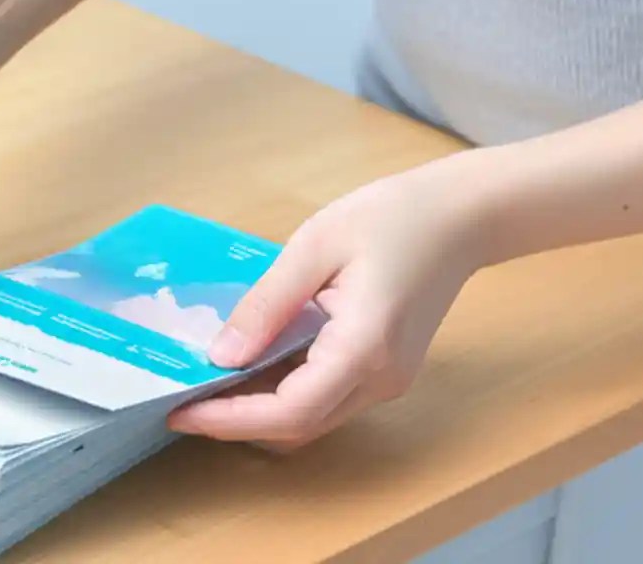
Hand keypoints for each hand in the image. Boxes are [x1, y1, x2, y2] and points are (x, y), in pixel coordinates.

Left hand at [168, 151, 491, 449]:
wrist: (462, 217)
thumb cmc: (393, 217)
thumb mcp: (315, 246)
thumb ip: (267, 304)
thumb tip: (220, 355)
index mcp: (364, 347)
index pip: (289, 410)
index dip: (230, 419)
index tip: (180, 411)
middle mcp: (380, 379)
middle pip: (298, 426)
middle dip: (235, 421)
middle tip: (180, 400)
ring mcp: (387, 381)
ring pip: (311, 419)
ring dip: (257, 411)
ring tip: (204, 385)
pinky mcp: (385, 372)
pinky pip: (325, 399)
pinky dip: (282, 394)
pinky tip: (248, 368)